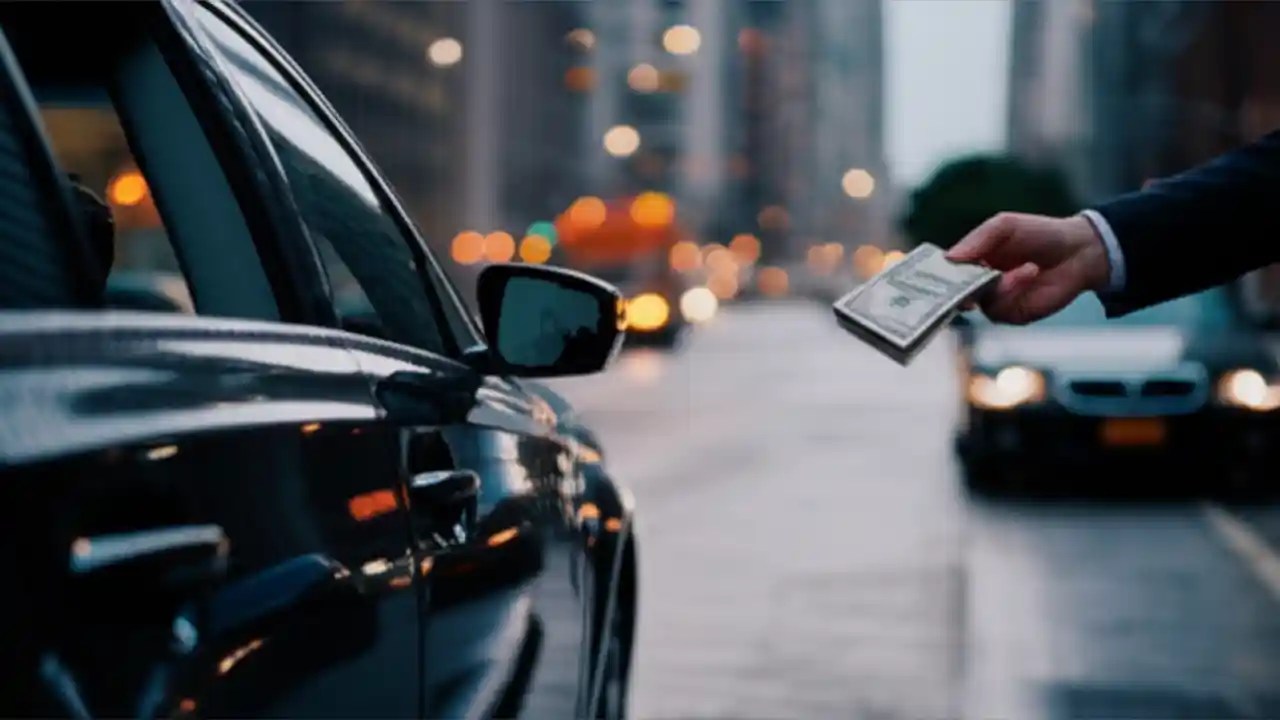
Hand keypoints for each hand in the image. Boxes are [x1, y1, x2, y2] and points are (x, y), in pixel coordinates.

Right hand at [946, 212, 1110, 324]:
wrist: (1078, 251)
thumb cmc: (1039, 233)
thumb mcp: (1005, 226)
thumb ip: (976, 240)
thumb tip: (949, 258)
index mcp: (970, 262)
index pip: (942, 273)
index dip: (931, 276)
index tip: (922, 276)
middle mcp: (977, 285)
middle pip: (951, 296)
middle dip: (952, 292)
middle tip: (959, 284)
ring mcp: (994, 301)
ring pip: (978, 303)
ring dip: (1000, 286)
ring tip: (1027, 267)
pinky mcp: (1013, 315)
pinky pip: (1000, 311)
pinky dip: (1014, 291)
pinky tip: (1030, 274)